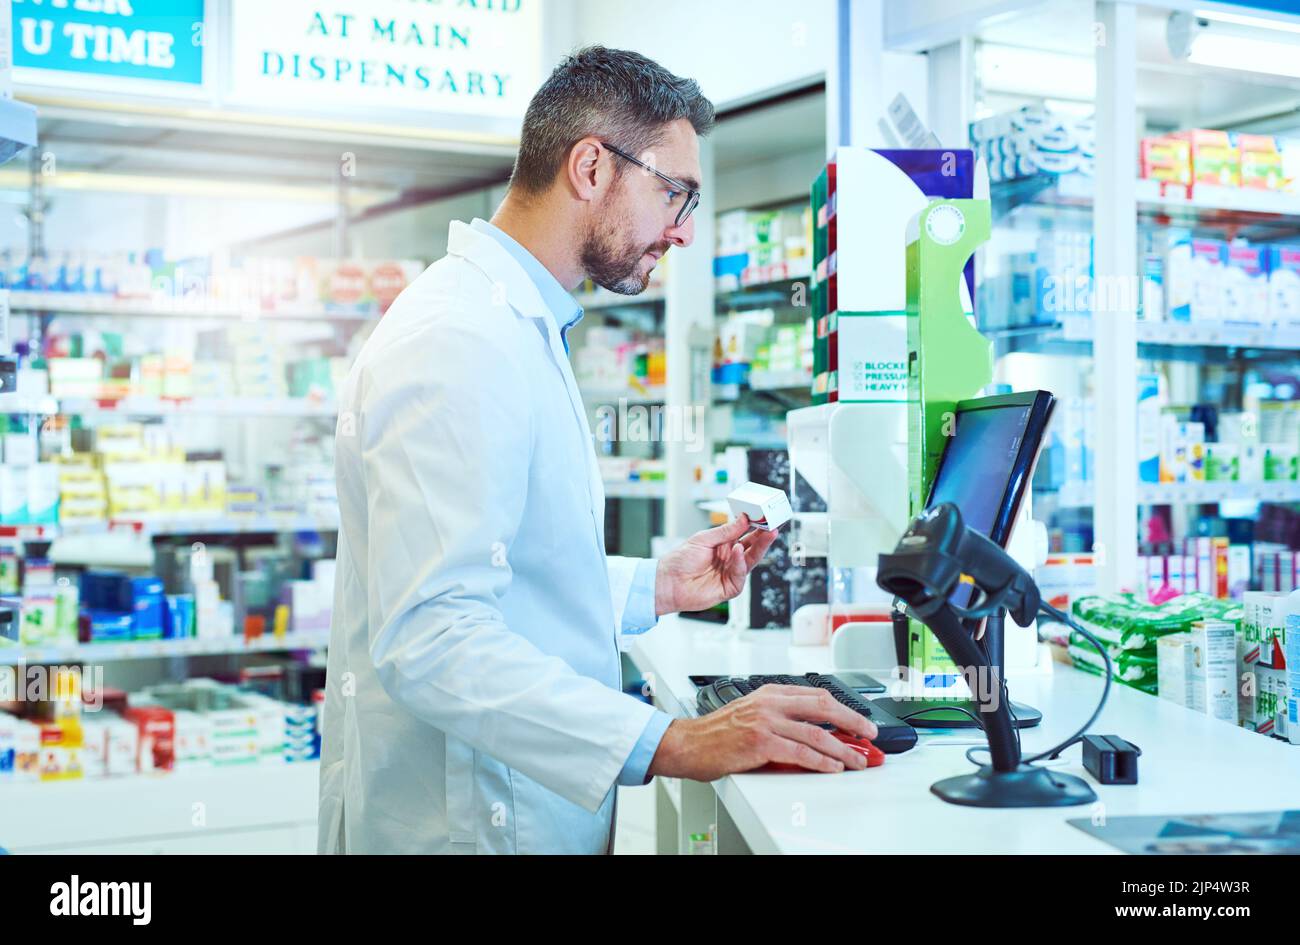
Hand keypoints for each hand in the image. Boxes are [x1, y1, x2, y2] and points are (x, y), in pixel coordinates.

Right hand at [647, 685, 878, 779]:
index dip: (845, 708)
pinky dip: (823, 761)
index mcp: (770, 692)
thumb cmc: (717, 733)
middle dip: (853, 722)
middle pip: (824, 707)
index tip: (860, 720)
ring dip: (844, 749)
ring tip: (858, 760)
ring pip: (818, 734)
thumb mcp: (751, 713)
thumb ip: (780, 716)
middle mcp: (770, 703)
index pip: (817, 695)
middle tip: (870, 735)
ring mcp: (766, 722)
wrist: (688, 744)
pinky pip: (802, 753)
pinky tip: (833, 767)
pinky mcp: (761, 743)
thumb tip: (814, 731)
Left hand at [654, 515, 778, 615]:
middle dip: (764, 538)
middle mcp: (729, 559)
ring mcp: (730, 573)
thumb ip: (725, 531)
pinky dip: (740, 564)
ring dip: (759, 548)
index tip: (766, 517)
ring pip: (750, 561)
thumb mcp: (703, 539)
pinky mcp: (729, 588)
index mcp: (723, 545)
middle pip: (752, 548)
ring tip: (766, 535)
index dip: (756, 527)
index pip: (745, 535)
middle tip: (774, 526)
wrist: (668, 582)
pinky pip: (740, 575)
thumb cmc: (680, 560)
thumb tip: (743, 519)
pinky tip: (738, 552)